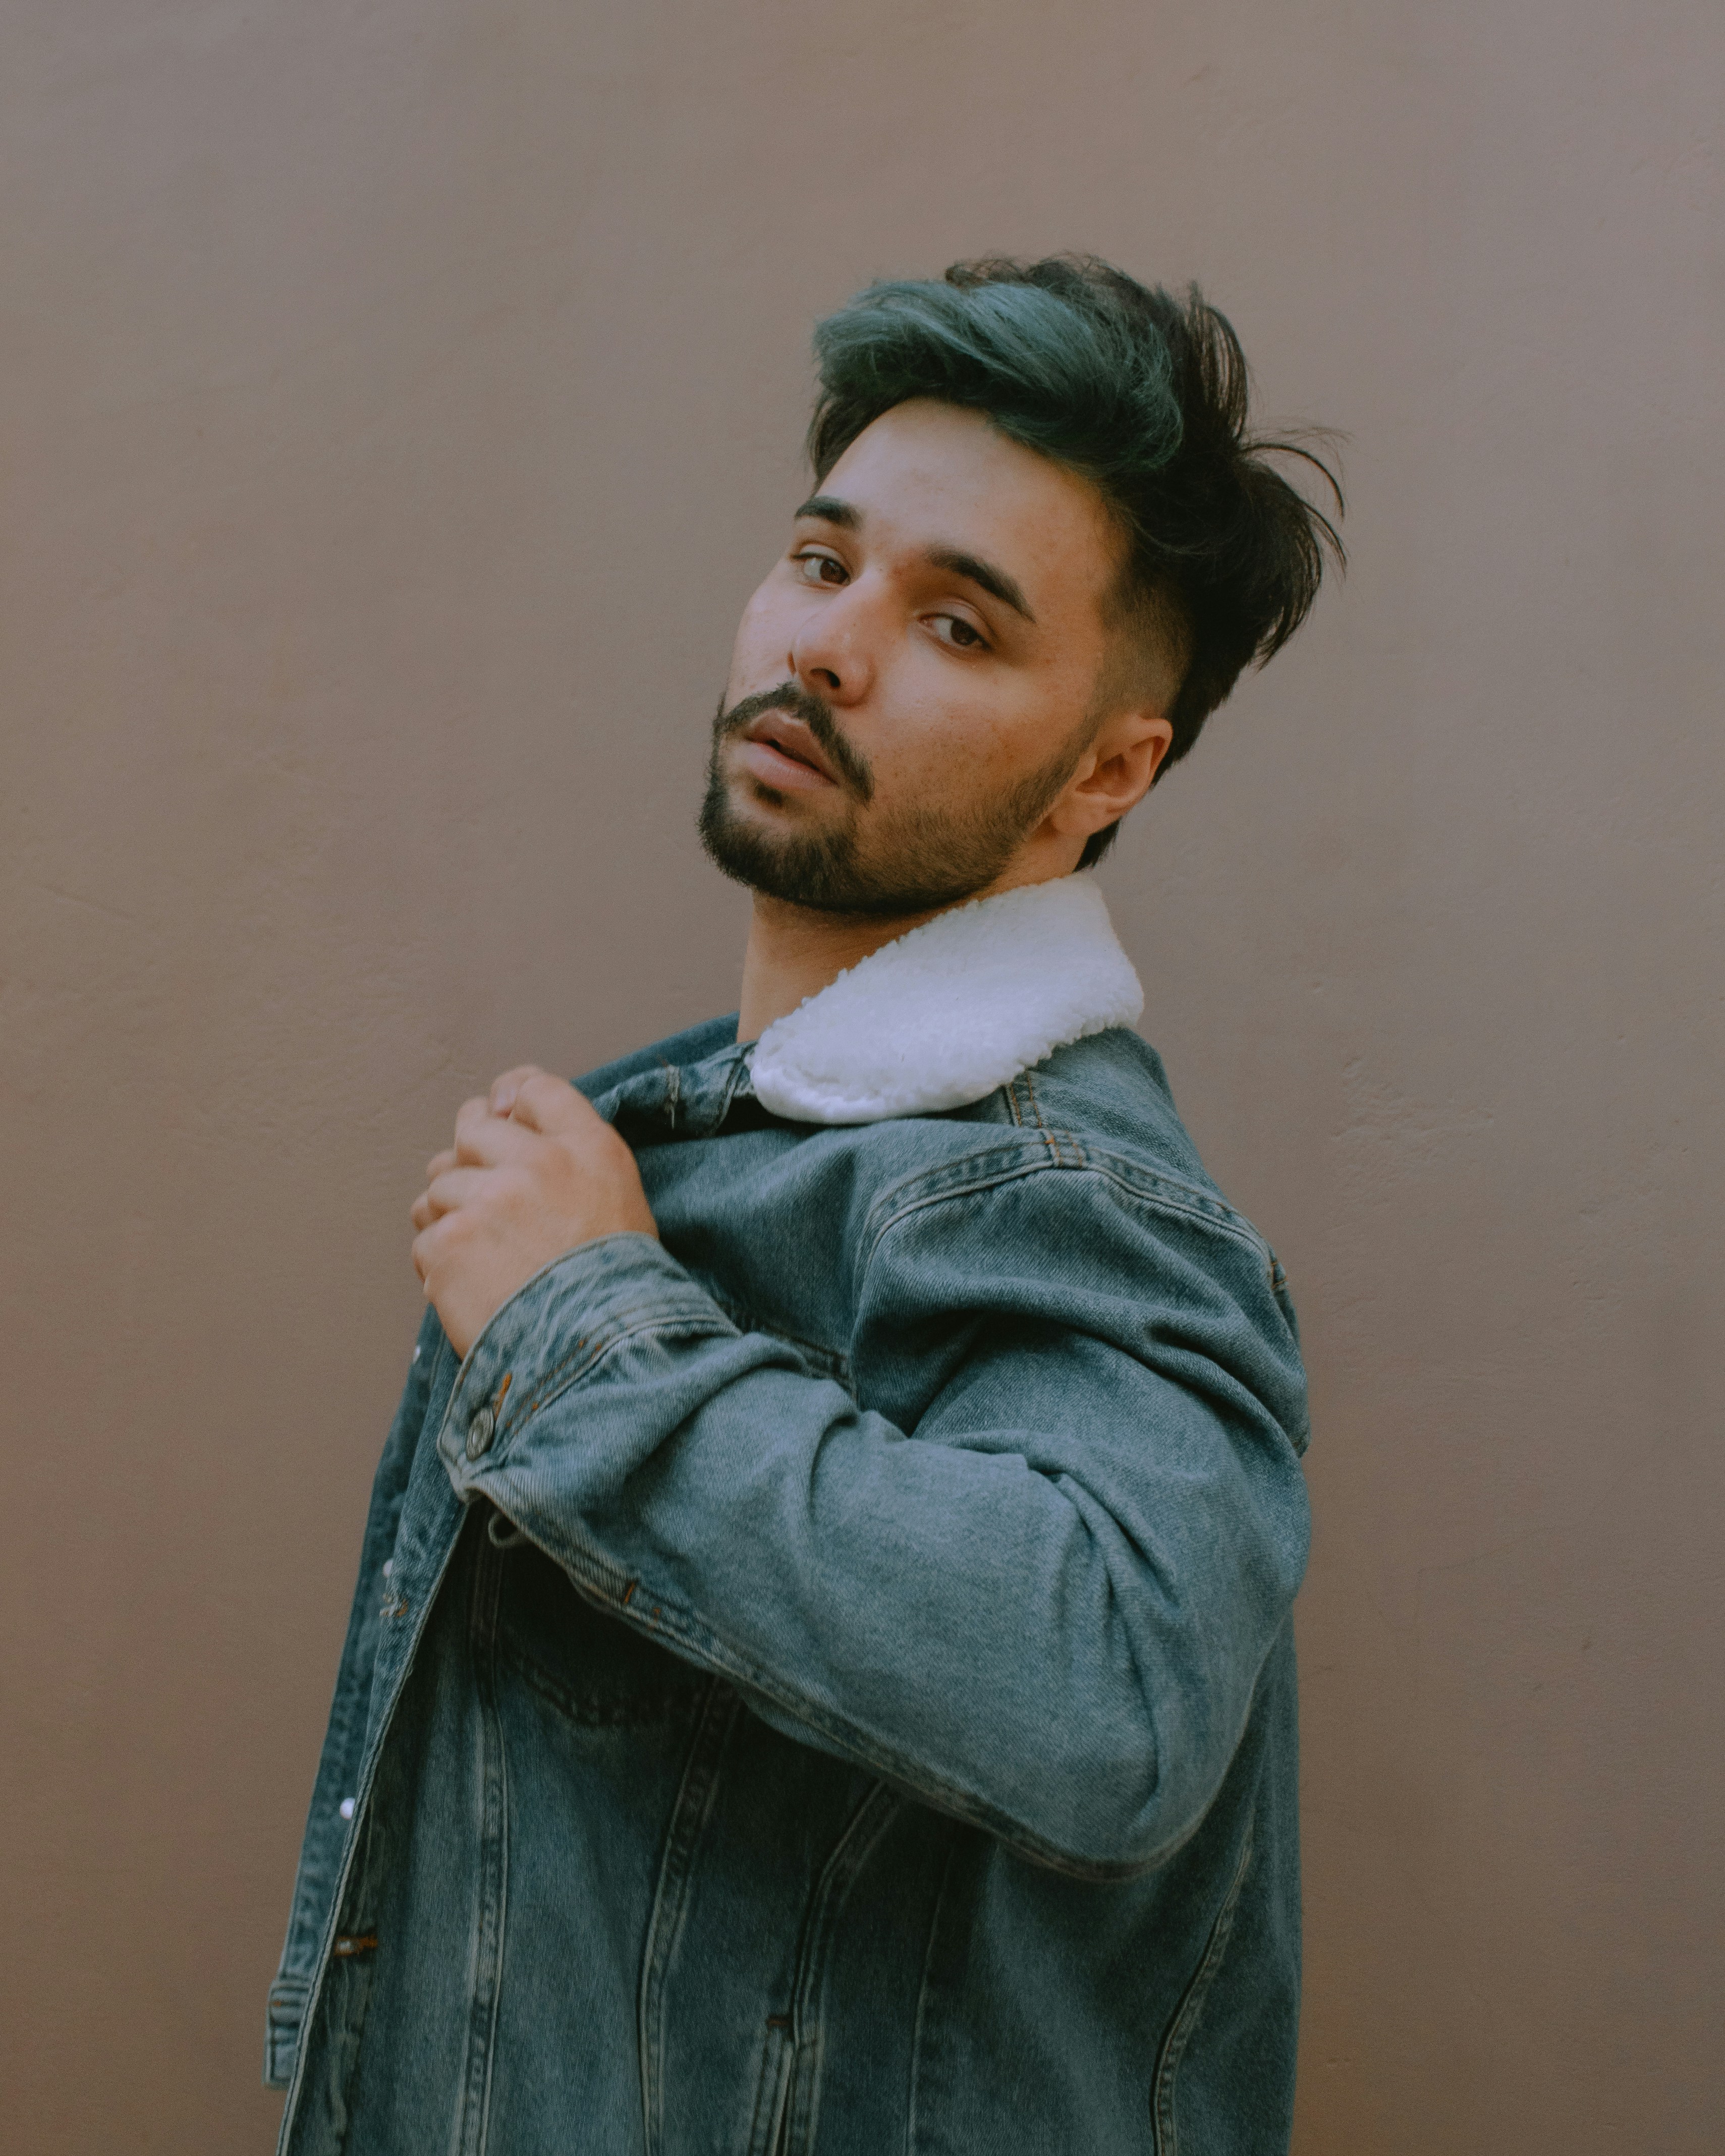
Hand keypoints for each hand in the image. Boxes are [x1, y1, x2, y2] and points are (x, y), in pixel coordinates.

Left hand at [410, 1065, 656, 1358]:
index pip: (534, 1089)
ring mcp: (488, 1201)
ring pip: (439, 1187)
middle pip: (471, 1129)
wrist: (601, 1354)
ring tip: (486, 1260)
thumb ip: (572, 1153)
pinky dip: (441, 1266)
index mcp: (588, 1148)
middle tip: (487, 1203)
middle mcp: (537, 1163)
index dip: (506, 1100)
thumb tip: (503, 1113)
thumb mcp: (620, 1199)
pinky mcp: (451, 1245)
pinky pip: (425, 1240)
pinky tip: (474, 1288)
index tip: (497, 1115)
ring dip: (452, 1218)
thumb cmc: (617, 1285)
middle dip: (470, 1160)